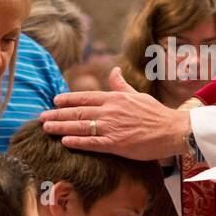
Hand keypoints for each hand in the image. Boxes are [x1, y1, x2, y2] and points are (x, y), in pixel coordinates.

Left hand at [40, 66, 191, 159]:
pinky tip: (64, 141)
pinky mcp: (117, 144)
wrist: (173, 130)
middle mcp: (110, 111)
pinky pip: (92, 143)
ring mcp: (112, 127)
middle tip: (42, 117)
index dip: (67, 99)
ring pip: (80, 126)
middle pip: (77, 112)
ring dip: (61, 127)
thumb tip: (114, 70)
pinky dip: (77, 142)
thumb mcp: (137, 94)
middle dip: (57, 114)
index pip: (85, 97)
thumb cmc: (156, 113)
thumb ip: (121, 85)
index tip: (54, 100)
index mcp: (115, 98)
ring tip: (46, 127)